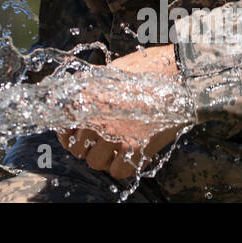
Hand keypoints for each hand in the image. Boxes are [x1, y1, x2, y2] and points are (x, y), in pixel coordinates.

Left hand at [58, 44, 189, 177]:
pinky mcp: (136, 149)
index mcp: (85, 97)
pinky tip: (126, 156)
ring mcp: (115, 135)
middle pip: (76, 148)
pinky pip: (117, 171)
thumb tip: (71, 101)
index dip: (66, 133)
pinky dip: (120, 167)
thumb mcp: (109, 72)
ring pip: (94, 162)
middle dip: (84, 147)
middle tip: (96, 143)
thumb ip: (88, 87)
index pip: (62, 125)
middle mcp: (95, 118)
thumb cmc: (144, 70)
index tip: (73, 135)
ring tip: (112, 149)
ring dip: (101, 158)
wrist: (178, 77)